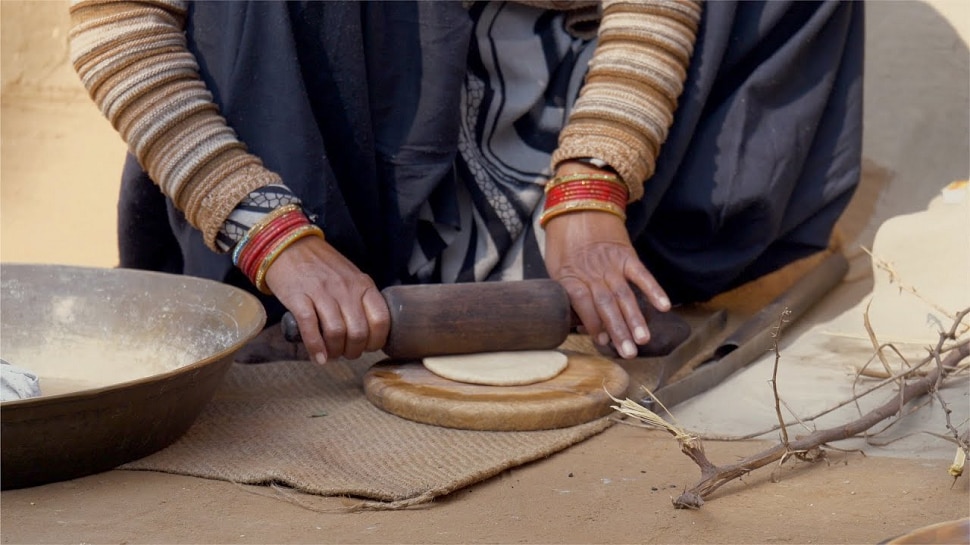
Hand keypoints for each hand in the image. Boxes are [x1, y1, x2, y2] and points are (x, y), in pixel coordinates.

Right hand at [263, 236, 389, 363]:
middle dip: (354, 351)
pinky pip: (311, 328)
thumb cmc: (321, 265)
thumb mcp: (351, 276)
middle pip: (359, 332)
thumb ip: (361, 298)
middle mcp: (346, 289)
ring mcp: (322, 292)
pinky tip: (318, 357)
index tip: (368, 347)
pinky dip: (316, 347)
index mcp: (362, 284)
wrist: (288, 245)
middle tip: (347, 354)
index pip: (381, 320)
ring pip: (337, 332)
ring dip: (335, 351)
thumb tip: (369, 331)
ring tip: (332, 355)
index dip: (377, 341)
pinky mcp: (299, 297)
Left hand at [543, 164, 670, 358]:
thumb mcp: (555, 267)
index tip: (602, 343)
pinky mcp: (626, 255)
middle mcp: (593, 272)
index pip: (584, 305)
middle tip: (628, 353)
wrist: (578, 204)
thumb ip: (567, 292)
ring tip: (644, 340)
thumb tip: (578, 322)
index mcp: (571, 276)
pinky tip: (663, 306)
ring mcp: (611, 263)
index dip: (593, 324)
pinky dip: (653, 289)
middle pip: (606, 305)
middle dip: (618, 331)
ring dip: (635, 318)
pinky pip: (641, 274)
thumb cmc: (563, 241)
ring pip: (625, 294)